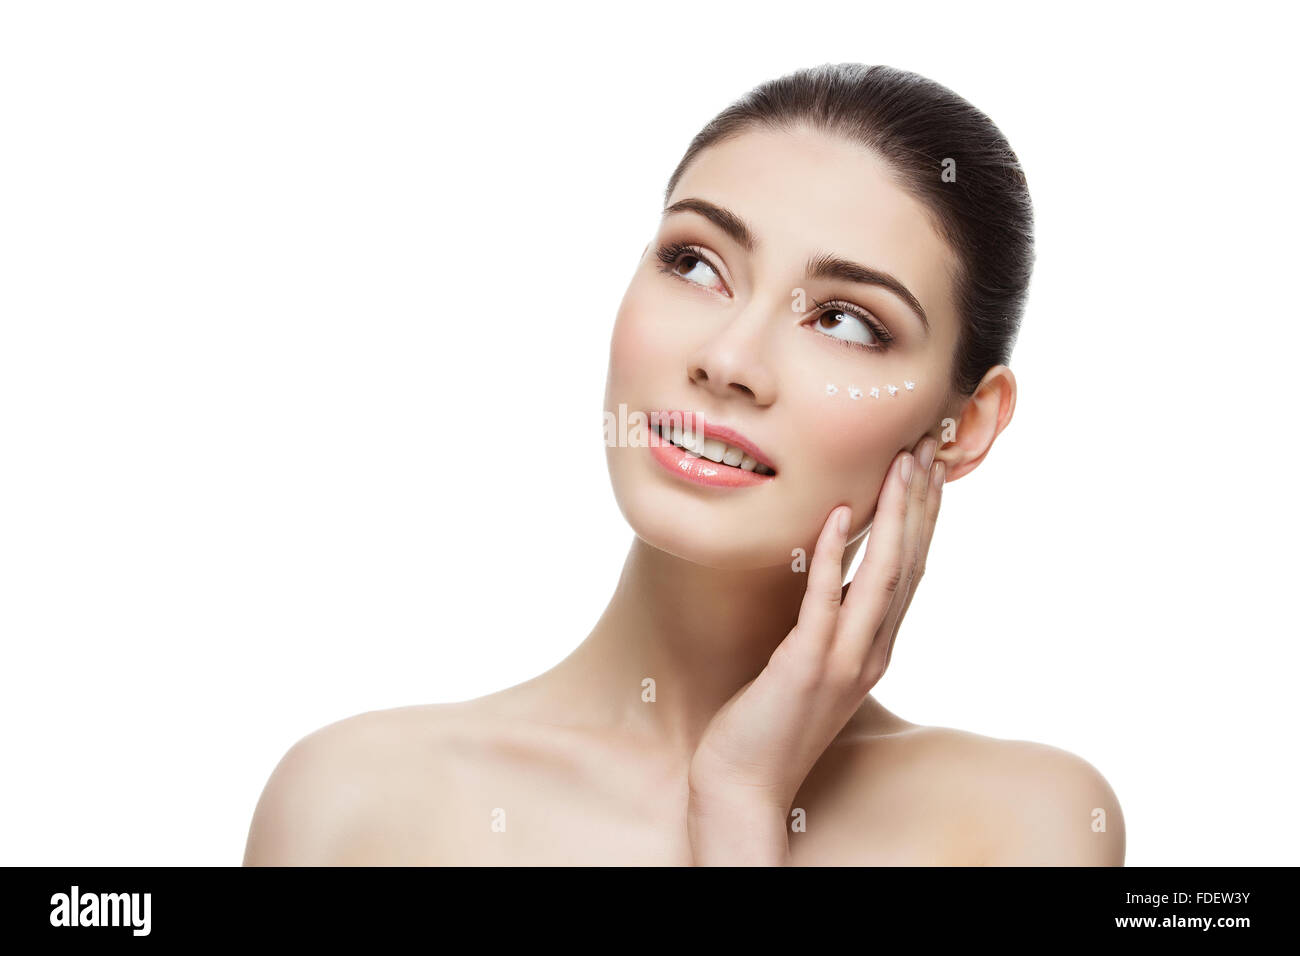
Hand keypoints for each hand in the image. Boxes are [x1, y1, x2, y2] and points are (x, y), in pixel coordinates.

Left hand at [686, 436, 944, 863]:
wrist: (744, 784)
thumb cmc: (771, 720)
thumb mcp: (814, 662)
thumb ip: (833, 620)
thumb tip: (835, 572)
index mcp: (875, 647)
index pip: (913, 569)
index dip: (925, 515)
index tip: (930, 464)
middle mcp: (870, 651)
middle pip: (910, 564)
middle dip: (921, 501)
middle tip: (929, 444)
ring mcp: (841, 662)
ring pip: (882, 579)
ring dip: (893, 518)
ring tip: (902, 464)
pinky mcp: (804, 669)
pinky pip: (823, 605)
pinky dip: (832, 558)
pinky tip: (835, 516)